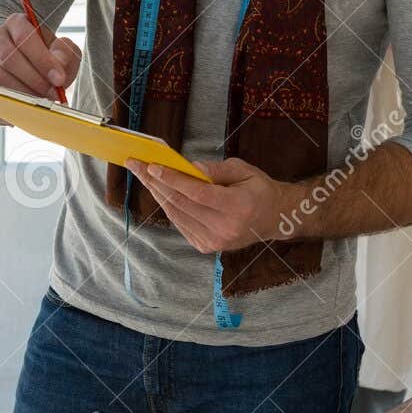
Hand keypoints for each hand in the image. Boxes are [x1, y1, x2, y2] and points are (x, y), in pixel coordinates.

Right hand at [0, 12, 81, 99]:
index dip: (42, 60)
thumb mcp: (60, 52)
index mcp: (16, 23)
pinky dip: (5, 101)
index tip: (59, 79)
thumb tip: (59, 64)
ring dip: (21, 92)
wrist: (19, 68)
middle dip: (33, 79)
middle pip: (9, 57)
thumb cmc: (43, 59)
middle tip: (51, 95)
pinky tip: (21, 107)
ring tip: (39, 102)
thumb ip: (65, 54)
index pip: (25, 37)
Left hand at [125, 157, 297, 254]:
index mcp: (237, 206)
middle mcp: (225, 228)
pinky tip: (160, 192)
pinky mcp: (207, 246)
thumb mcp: (244, 170)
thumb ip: (216, 169)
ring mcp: (215, 241)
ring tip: (143, 176)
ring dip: (158, 194)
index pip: (196, 192)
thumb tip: (188, 167)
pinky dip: (169, 207)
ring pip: (176, 215)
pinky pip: (181, 224)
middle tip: (136, 166)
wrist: (275, 218)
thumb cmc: (259, 189)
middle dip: (155, 183)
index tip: (152, 166)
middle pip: (181, 204)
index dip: (172, 179)